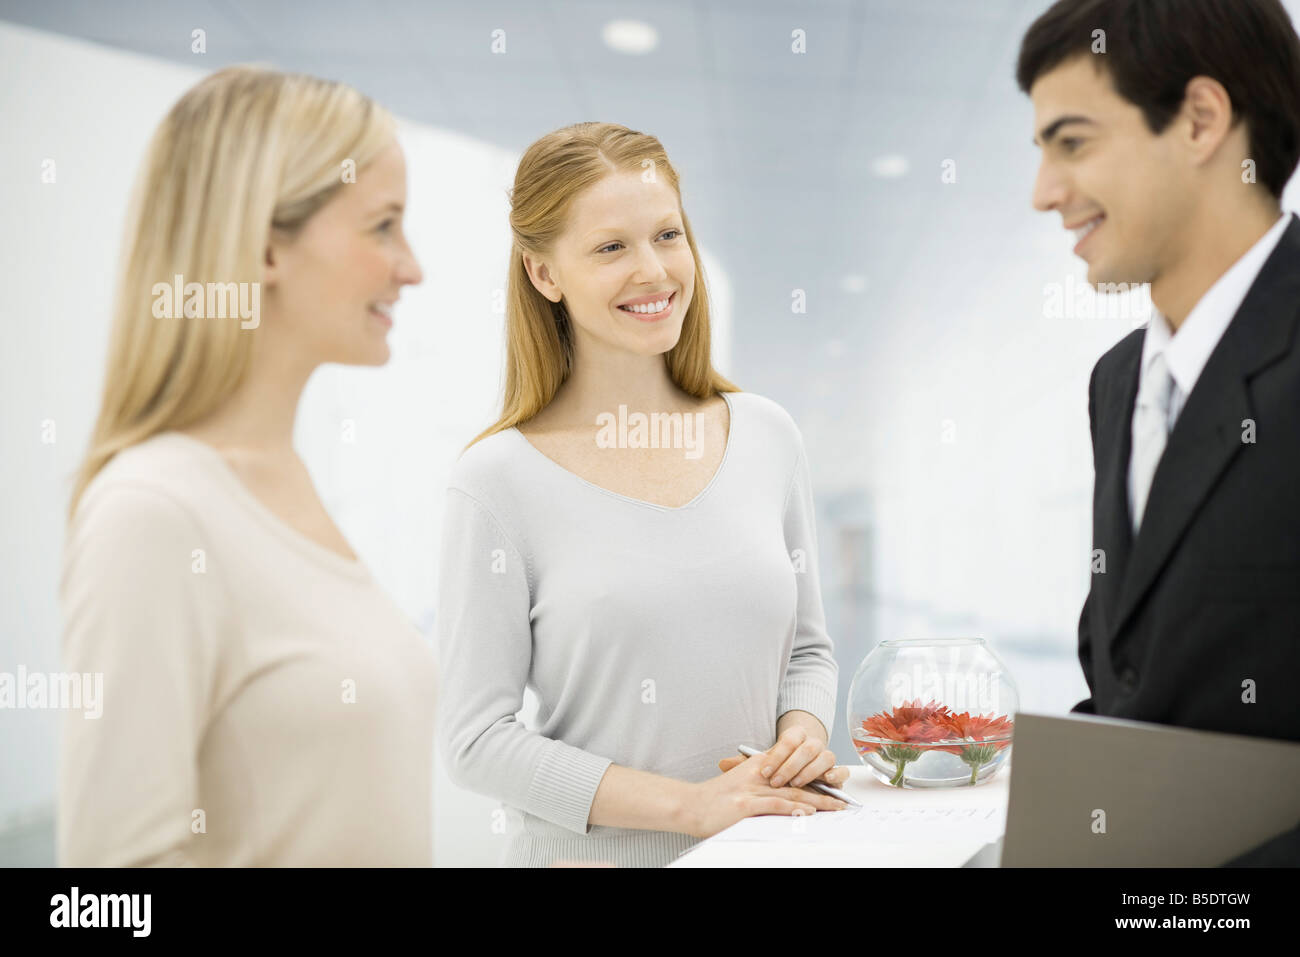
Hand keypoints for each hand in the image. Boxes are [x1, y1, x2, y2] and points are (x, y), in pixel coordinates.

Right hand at [684, 751, 847, 837]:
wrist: (689, 805)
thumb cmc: (713, 799)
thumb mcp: (739, 783)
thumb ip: (761, 784)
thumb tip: (786, 797)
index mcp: (757, 769)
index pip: (792, 769)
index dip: (814, 777)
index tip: (832, 786)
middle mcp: (758, 776)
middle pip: (797, 783)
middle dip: (823, 792)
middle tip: (842, 801)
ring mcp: (752, 790)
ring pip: (792, 793)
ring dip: (817, 801)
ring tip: (835, 807)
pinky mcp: (745, 804)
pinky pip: (774, 805)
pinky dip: (793, 809)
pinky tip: (807, 812)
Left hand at [717, 725, 846, 789]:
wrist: (802, 764)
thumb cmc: (780, 764)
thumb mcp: (763, 762)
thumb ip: (745, 763)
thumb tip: (722, 764)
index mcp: (795, 736)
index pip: (788, 739)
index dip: (777, 755)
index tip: (765, 771)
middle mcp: (813, 743)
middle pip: (807, 748)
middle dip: (791, 765)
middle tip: (777, 781)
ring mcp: (826, 756)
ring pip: (825, 757)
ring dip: (810, 771)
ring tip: (796, 783)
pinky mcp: (837, 772)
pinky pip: (842, 770)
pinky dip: (837, 775)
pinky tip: (826, 781)